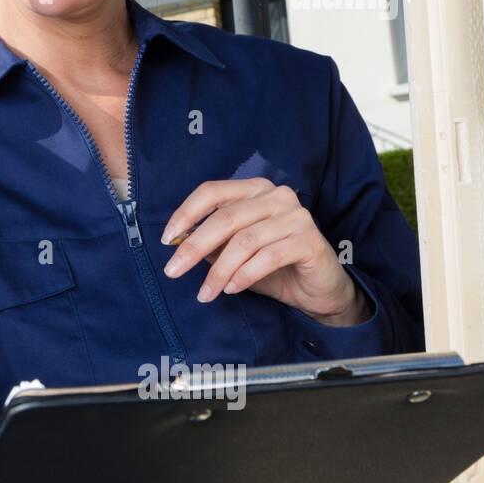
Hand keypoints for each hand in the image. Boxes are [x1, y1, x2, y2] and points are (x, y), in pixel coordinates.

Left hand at [160, 178, 370, 325]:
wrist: (317, 290)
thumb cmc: (271, 267)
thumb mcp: (233, 253)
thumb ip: (211, 243)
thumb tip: (177, 242)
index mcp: (254, 189)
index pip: (212, 191)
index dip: (186, 213)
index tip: (167, 240)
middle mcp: (276, 195)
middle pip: (225, 217)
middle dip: (194, 247)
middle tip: (173, 271)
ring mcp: (296, 215)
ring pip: (244, 241)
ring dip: (219, 271)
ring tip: (206, 292)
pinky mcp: (309, 240)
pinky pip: (268, 257)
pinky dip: (244, 275)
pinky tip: (232, 289)